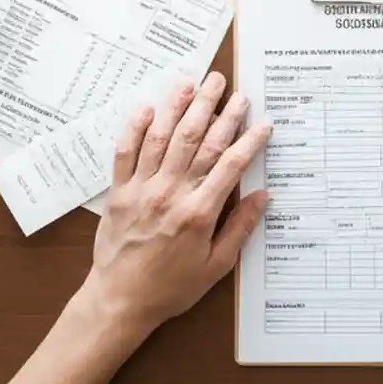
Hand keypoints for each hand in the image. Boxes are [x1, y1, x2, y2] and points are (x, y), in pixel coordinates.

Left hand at [82, 72, 271, 331]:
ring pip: (164, 139)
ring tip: (193, 83)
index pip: (230, 165)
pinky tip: (147, 107)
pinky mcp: (119, 192)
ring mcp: (142, 189)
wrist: (120, 301)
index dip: (249, 140)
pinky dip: (135, 128)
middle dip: (218, 111)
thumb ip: (239, 228)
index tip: (263, 121)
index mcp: (199, 213)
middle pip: (199, 142)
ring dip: (179, 108)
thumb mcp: (216, 266)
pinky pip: (126, 152)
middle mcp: (171, 194)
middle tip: (231, 87)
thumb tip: (263, 197)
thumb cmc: (171, 288)